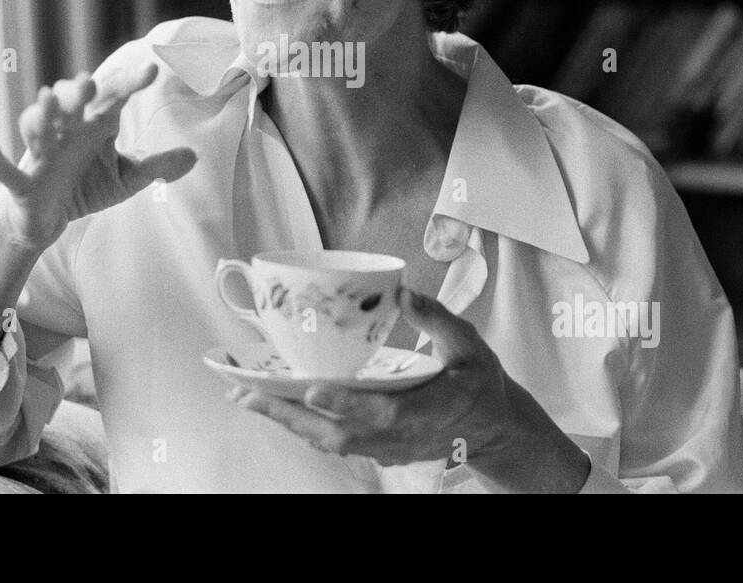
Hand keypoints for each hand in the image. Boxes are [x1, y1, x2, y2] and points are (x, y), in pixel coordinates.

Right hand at [0, 61, 195, 250]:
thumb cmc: (86, 187)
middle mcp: (66, 133)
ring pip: (38, 129)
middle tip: (89, 82)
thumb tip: (194, 157)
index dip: (130, 84)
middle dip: (77, 93)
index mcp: (93, 127)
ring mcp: (42, 155)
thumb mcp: (126, 179)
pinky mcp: (23, 181)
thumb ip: (156, 167)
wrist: (47, 219)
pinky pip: (7, 170)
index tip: (153, 71)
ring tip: (48, 100)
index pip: (112, 99)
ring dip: (41, 115)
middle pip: (70, 105)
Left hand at [227, 288, 590, 491]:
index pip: (384, 412)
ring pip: (331, 441)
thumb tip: (403, 292)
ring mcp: (388, 449)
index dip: (347, 404)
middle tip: (250, 394)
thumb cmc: (480, 382)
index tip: (313, 390)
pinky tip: (275, 407)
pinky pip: (333, 442)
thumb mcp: (469, 344)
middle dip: (293, 416)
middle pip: (341, 435)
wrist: (494, 430)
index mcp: (430, 409)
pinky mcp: (379, 450)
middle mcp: (402, 436)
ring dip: (288, 421)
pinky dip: (302, 426)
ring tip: (249, 398)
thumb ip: (437, 319)